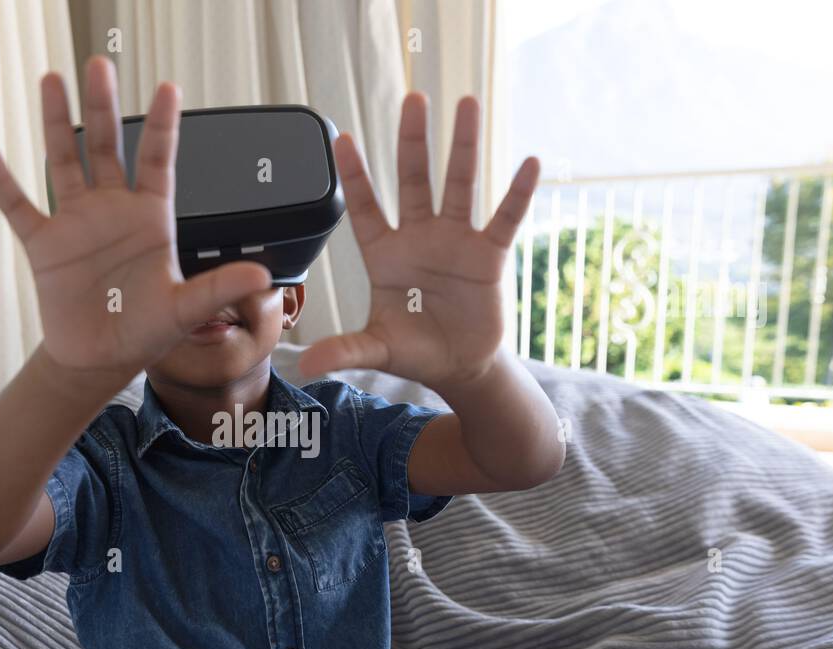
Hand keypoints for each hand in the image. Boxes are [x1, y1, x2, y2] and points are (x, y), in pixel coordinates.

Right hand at [0, 56, 271, 389]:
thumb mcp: (186, 309)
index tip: (168, 88)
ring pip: (64, 161)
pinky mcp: (44, 244)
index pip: (158, 161)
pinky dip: (3, 181)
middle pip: (107, 146)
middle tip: (101, 65)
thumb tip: (261, 275)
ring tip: (52, 80)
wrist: (101, 360)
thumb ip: (220, 287)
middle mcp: (113, 210)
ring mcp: (76, 223)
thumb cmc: (145, 331)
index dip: (162, 126)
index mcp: (150, 218)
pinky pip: (19, 206)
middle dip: (103, 106)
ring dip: (57, 123)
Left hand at [297, 93, 539, 389]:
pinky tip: (529, 164)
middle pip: (413, 180)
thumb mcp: (376, 349)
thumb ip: (344, 350)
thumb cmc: (414, 351)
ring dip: (463, 146)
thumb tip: (304, 365)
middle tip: (413, 98)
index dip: (355, 176)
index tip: (342, 139)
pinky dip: (516, 194)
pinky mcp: (488, 257)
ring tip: (468, 102)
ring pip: (458, 185)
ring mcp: (455, 242)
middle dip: (412, 140)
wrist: (459, 367)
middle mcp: (419, 239)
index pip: (364, 209)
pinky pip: (503, 220)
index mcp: (385, 256)